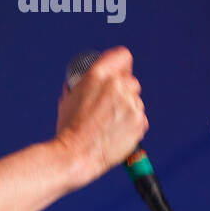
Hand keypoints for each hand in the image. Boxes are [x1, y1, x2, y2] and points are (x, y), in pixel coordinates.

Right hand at [53, 46, 148, 185]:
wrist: (76, 154)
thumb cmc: (69, 128)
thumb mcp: (69, 97)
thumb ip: (82, 83)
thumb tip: (84, 79)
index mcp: (98, 74)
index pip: (123, 56)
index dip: (120, 64)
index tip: (117, 72)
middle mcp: (117, 85)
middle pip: (130, 80)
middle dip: (122, 91)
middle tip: (110, 105)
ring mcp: (131, 104)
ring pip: (135, 100)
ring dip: (127, 108)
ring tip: (110, 123)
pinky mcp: (139, 121)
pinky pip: (140, 117)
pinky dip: (131, 124)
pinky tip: (116, 132)